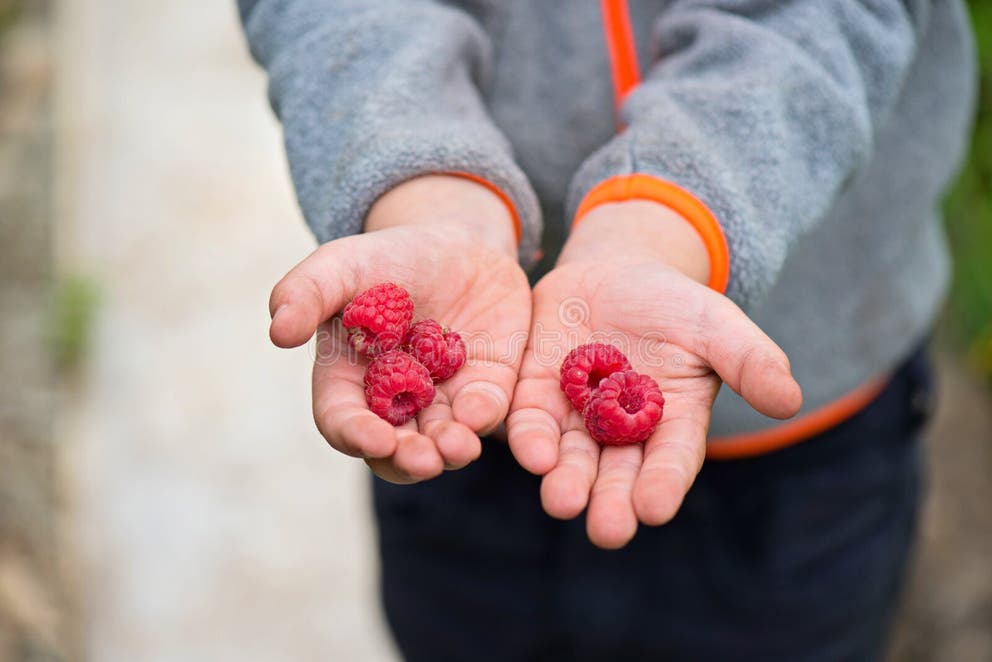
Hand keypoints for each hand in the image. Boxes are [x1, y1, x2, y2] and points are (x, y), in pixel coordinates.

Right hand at [270, 176, 530, 482]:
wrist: (453, 240)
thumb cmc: (383, 258)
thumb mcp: (340, 265)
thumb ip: (306, 292)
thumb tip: (278, 331)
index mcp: (349, 381)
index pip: (344, 421)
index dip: (357, 435)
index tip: (376, 439)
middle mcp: (394, 402)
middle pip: (396, 449)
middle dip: (409, 459)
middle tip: (424, 459)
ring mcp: (442, 399)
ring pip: (444, 441)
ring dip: (450, 450)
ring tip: (459, 447)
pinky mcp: (486, 387)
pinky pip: (486, 411)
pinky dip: (483, 417)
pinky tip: (480, 414)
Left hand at [507, 202, 801, 548]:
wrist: (615, 273)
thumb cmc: (675, 306)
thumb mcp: (718, 325)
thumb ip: (750, 360)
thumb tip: (790, 401)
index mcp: (672, 423)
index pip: (671, 462)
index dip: (663, 485)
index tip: (655, 509)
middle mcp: (622, 432)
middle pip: (616, 476)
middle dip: (610, 503)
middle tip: (607, 530)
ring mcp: (576, 415)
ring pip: (569, 458)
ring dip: (565, 482)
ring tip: (562, 502)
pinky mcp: (536, 393)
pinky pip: (531, 421)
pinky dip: (530, 438)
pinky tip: (530, 453)